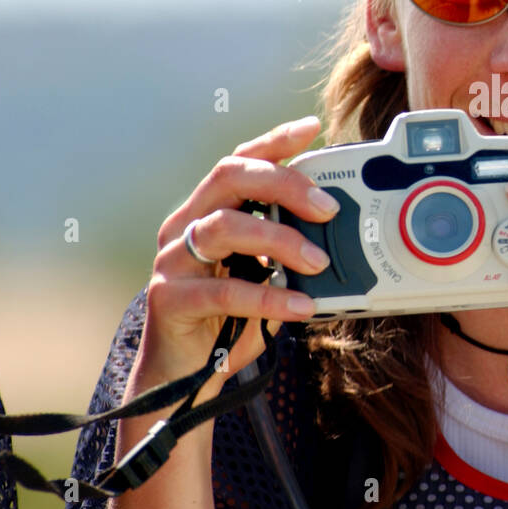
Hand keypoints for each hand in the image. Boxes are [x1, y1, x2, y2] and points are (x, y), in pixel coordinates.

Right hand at [137, 115, 338, 401]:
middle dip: (283, 183)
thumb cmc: (227, 322)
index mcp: (206, 212)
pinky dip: (270, 296)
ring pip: (224, 227)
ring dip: (280, 240)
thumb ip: (286, 250)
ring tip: (319, 262)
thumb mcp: (263, 276)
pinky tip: (302, 306)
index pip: (238, 161)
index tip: (311, 128)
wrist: (183, 380)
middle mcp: (184, 226)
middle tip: (328, 207)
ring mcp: (172, 261)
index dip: (273, 141)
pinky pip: (225, 291)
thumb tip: (338, 233)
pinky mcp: (169, 299)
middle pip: (228, 176)